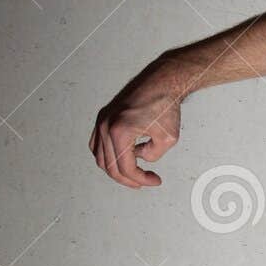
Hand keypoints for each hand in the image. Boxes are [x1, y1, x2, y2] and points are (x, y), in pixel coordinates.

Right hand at [89, 60, 186, 188]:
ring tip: (133, 173)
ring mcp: (102, 121)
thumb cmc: (164, 104)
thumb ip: (153, 155)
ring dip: (116, 168)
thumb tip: (141, 159)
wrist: (161, 83)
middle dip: (128, 178)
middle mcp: (106, 126)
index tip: (153, 180)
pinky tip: (122, 157)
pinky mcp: (104, 117)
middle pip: (109, 166)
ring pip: (100, 156)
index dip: (141, 179)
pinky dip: (107, 155)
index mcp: (119, 132)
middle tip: (143, 181)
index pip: (125, 167)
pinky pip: (97, 144)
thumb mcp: (168, 139)